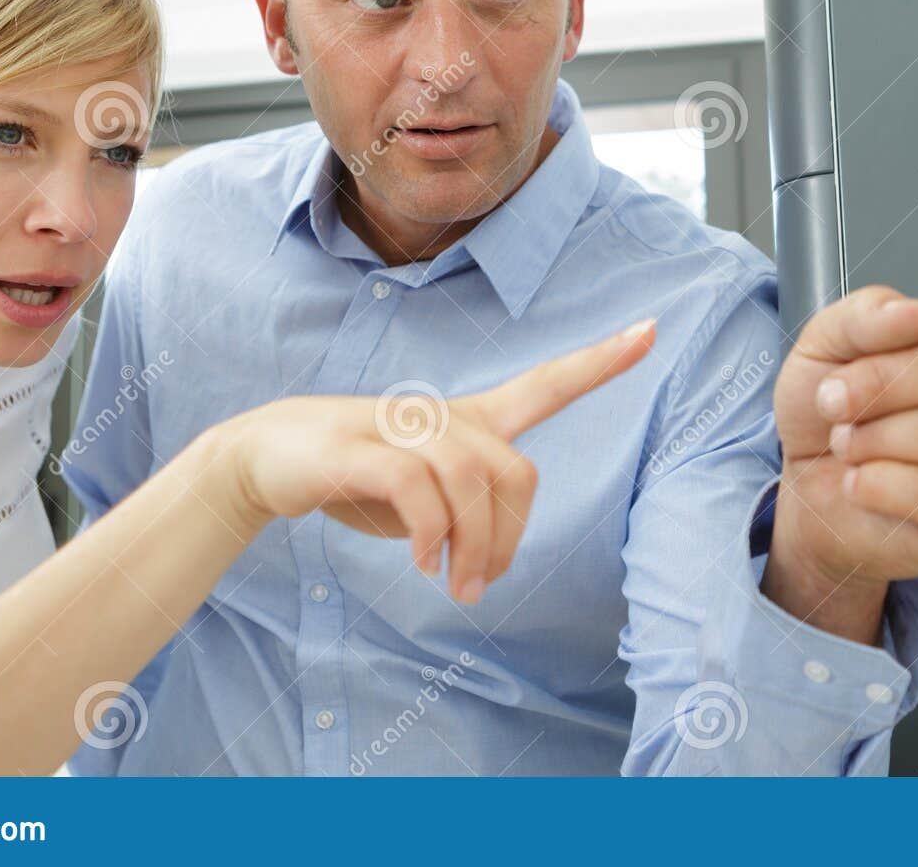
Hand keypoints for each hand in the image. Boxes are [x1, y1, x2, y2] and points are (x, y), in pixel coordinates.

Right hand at [214, 319, 655, 603]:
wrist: (265, 458)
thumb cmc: (355, 479)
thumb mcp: (423, 502)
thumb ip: (464, 515)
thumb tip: (484, 560)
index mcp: (466, 421)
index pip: (545, 385)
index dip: (599, 362)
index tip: (651, 331)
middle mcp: (443, 416)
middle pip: (517, 471)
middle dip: (510, 538)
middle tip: (477, 586)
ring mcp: (401, 427)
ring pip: (473, 481)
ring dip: (472, 547)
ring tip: (453, 585)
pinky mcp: (363, 448)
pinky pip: (420, 489)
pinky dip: (429, 534)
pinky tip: (421, 561)